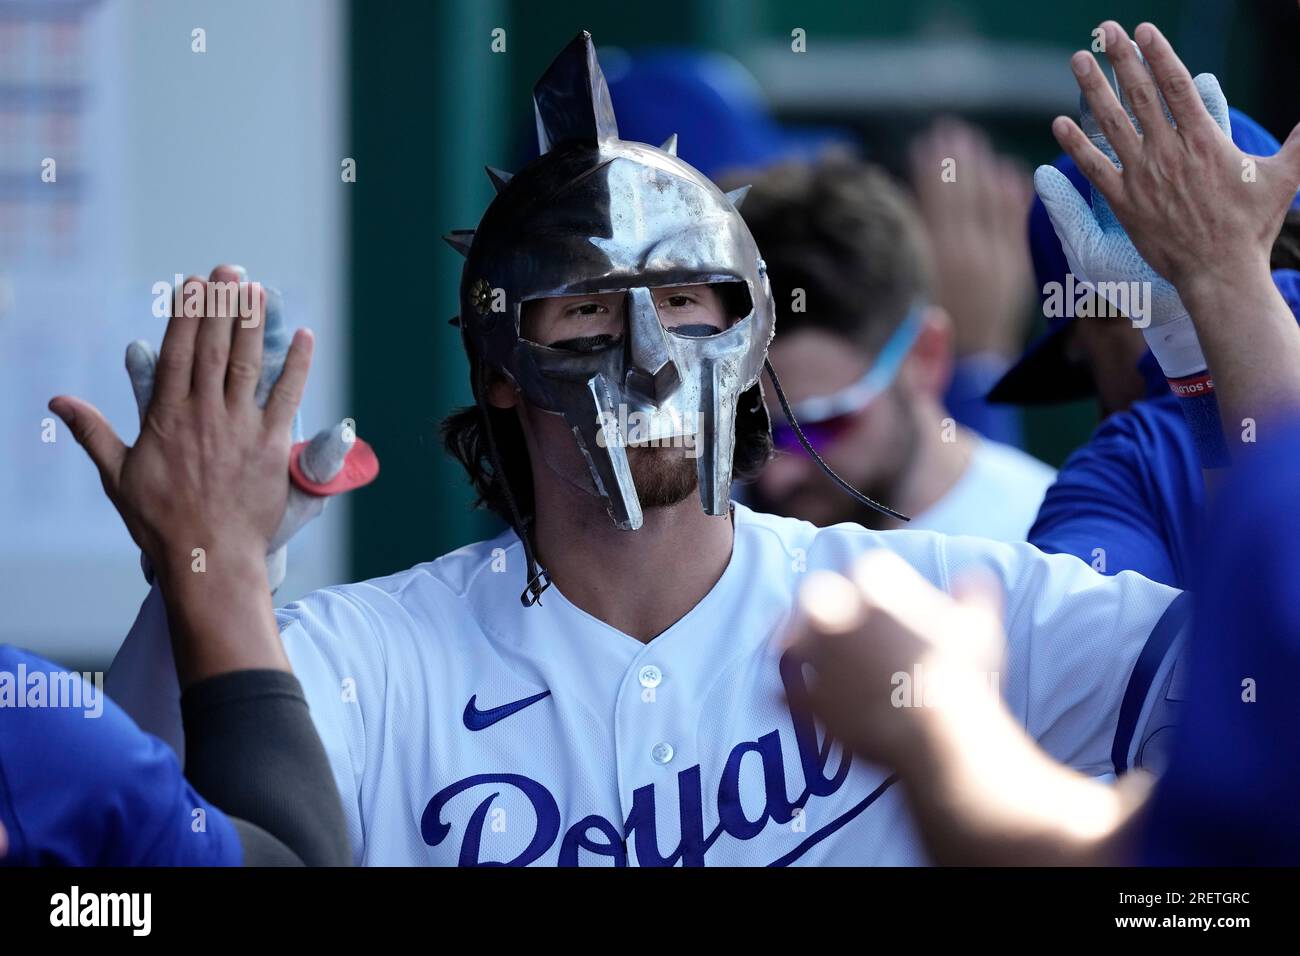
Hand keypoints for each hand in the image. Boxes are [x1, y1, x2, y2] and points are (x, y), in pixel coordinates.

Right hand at [125, 268, 359, 591]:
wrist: (207, 558)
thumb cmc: (160, 522)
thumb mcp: (117, 476)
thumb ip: (93, 432)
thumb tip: (58, 400)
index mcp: (166, 418)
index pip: (176, 352)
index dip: (186, 314)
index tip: (193, 283)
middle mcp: (203, 415)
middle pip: (212, 349)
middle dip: (221, 306)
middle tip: (230, 271)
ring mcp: (239, 429)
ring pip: (247, 365)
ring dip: (254, 325)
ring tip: (259, 290)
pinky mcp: (270, 447)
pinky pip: (288, 398)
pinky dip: (298, 366)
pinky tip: (306, 338)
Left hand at [781, 549, 1004, 769]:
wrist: (936, 734)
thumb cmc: (961, 674)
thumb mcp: (979, 624)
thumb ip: (975, 592)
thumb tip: (974, 578)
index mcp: (873, 579)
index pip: (867, 574)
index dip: (879, 593)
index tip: (889, 613)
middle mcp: (834, 606)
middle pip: (817, 597)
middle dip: (826, 611)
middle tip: (847, 634)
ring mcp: (814, 651)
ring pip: (793, 640)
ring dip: (804, 649)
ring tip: (827, 667)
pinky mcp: (805, 693)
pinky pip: (790, 692)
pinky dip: (797, 696)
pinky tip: (817, 702)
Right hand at [910, 119, 1033, 356]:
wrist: (967, 360)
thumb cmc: (929, 324)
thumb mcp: (911, 285)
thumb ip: (914, 244)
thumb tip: (907, 204)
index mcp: (936, 256)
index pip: (935, 199)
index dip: (932, 168)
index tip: (928, 141)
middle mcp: (967, 253)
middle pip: (963, 194)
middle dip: (958, 159)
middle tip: (953, 130)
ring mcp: (994, 258)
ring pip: (991, 203)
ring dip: (984, 169)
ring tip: (977, 144)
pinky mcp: (1014, 266)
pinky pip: (1016, 222)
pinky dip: (1014, 194)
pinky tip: (1010, 171)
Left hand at [1047, 22, 1299, 304]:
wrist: (1220, 273)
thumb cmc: (1251, 227)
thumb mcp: (1285, 176)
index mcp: (1204, 140)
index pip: (1176, 86)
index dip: (1158, 55)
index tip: (1143, 31)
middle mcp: (1169, 153)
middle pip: (1140, 96)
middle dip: (1121, 60)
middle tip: (1104, 31)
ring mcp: (1144, 177)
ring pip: (1112, 125)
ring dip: (1093, 90)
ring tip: (1078, 61)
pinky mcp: (1125, 203)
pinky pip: (1095, 169)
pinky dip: (1077, 146)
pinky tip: (1059, 124)